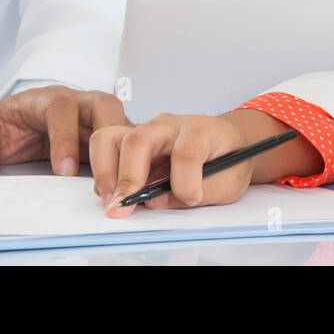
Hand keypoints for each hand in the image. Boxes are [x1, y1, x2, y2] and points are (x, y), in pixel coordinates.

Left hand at [0, 86, 128, 176]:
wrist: (26, 120)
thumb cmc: (12, 122)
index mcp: (49, 98)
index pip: (61, 110)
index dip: (64, 139)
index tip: (62, 170)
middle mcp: (80, 102)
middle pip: (105, 105)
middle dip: (108, 136)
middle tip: (106, 172)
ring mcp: (99, 116)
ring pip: (123, 121)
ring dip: (126, 149)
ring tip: (123, 180)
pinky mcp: (111, 133)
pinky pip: (130, 140)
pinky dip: (133, 158)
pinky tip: (133, 180)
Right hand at [89, 111, 283, 215]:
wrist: (227, 143)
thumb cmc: (229, 159)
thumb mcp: (230, 181)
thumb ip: (202, 191)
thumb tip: (156, 202)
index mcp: (201, 130)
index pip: (187, 152)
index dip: (186, 181)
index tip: (192, 199)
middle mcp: (168, 125)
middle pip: (139, 140)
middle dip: (128, 177)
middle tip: (123, 207)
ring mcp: (146, 131)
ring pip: (110, 138)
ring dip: (105, 173)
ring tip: (112, 202)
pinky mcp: (131, 142)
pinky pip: (106, 150)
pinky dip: (103, 175)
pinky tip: (115, 196)